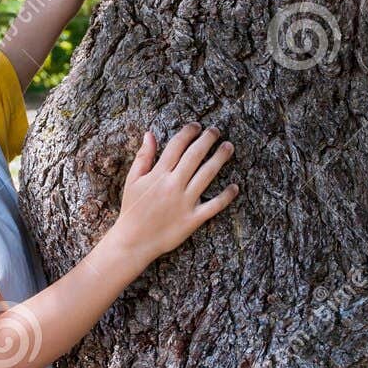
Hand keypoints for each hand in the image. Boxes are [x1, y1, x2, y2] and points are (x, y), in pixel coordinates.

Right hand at [109, 123, 238, 263]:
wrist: (133, 241)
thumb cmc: (132, 209)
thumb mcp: (132, 180)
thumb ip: (143, 157)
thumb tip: (150, 134)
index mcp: (158, 174)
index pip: (177, 145)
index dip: (188, 132)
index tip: (197, 126)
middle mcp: (174, 185)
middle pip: (195, 155)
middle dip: (207, 139)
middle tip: (216, 130)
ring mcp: (185, 202)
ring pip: (207, 174)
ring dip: (220, 158)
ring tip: (228, 147)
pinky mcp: (193, 219)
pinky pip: (214, 205)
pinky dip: (226, 196)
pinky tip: (235, 187)